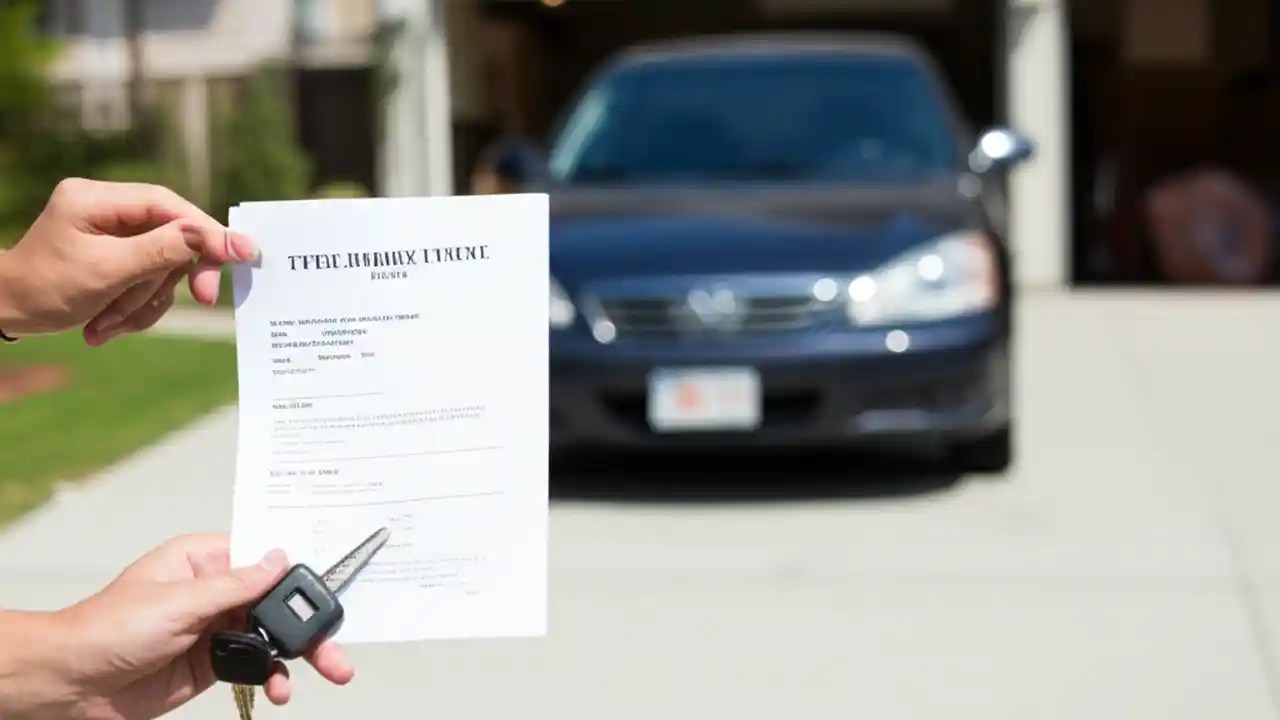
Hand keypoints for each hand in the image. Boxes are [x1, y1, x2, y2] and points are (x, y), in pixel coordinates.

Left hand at [0, 178, 257, 344]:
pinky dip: (134, 308)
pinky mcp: (118, 258)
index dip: (208, 229)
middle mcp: (108, 209)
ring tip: (107, 325)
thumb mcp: (107, 271)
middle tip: (201, 301)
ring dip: (143, 302)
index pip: (169, 206)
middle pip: (172, 238)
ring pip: (162, 267)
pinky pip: (148, 282)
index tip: (243, 252)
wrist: (6, 313)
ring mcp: (114, 235)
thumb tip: (212, 235)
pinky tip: (104, 324)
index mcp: (97, 198)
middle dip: (169, 279)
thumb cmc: (46, 289)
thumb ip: (162, 250)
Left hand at [50, 534, 352, 719]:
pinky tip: (279, 688)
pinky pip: (255, 666)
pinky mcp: (210, 664)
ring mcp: (213, 629)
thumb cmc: (105, 630)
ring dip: (298, 656)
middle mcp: (212, 591)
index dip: (298, 572)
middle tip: (336, 645)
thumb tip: (278, 560)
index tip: (332, 585)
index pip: (264, 558)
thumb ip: (235, 584)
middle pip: (275, 603)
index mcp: (202, 560)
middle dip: (309, 625)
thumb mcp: (178, 601)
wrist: (71, 686)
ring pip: (271, 638)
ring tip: (327, 670)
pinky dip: (274, 678)